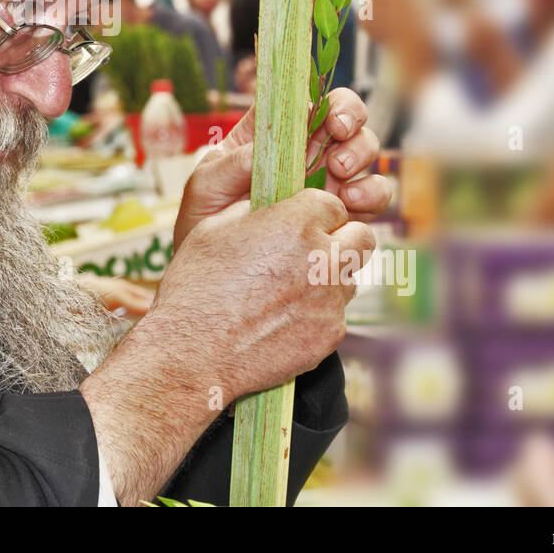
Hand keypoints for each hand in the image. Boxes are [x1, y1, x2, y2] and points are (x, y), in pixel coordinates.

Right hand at [81, 184, 374, 502]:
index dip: (315, 212)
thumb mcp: (215, 227)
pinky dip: (319, 311)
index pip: (333, 203)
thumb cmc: (196, 286)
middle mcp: (323, 257)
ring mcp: (331, 299)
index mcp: (296, 222)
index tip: (299, 223)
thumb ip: (256, 207)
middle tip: (311, 249)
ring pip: (351, 275)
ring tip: (290, 286)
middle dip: (341, 237)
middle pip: (361, 235)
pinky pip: (338, 312)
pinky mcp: (331, 334)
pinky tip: (284, 317)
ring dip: (331, 274)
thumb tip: (272, 200)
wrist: (192, 352)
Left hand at [172, 88, 391, 250]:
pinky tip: (352, 204)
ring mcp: (327, 178)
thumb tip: (262, 148)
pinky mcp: (344, 211)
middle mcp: (303, 150)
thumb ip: (229, 164)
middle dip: (350, 118)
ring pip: (364, 150)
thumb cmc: (205, 223)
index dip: (322, 95)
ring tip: (341, 174)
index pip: (302, 99)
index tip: (325, 113)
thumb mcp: (204, 188)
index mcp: (270, 134)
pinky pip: (372, 194)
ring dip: (361, 154)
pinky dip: (372, 193)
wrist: (219, 277)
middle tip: (338, 138)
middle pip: (344, 116)